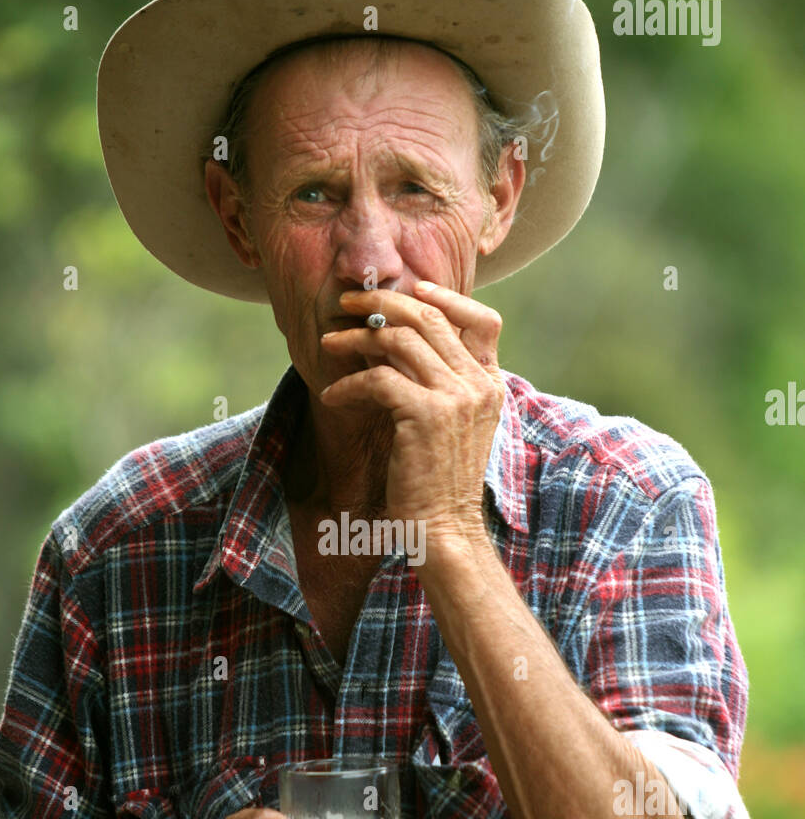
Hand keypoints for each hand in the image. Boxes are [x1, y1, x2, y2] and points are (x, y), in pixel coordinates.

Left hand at [319, 281, 505, 548]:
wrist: (445, 529)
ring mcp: (455, 398)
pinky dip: (347, 384)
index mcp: (490, 384)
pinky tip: (331, 397)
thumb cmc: (439, 482)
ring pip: (398, 340)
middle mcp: (477, 384)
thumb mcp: (454, 425)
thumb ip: (441, 383)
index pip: (483, 319)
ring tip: (327, 346)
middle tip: (347, 303)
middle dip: (382, 303)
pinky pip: (377, 378)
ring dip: (355, 339)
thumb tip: (395, 342)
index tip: (410, 289)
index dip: (446, 296)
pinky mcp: (425, 415)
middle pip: (430, 318)